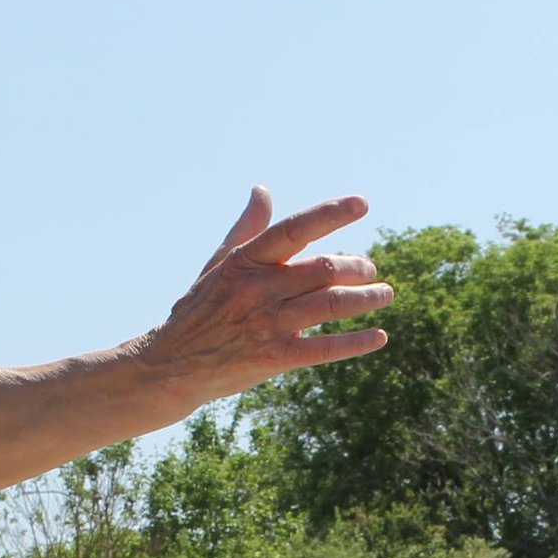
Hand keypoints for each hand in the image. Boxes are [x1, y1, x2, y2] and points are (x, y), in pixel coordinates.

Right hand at [141, 188, 393, 406]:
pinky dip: (357, 342)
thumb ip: (246, 229)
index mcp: (246, 261)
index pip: (294, 229)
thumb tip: (262, 191)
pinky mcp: (275, 358)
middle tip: (371, 270)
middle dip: (358, 267)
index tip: (362, 204)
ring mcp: (268, 324)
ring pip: (331, 304)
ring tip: (385, 295)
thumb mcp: (217, 265)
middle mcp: (259, 289)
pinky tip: (379, 337)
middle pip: (325, 269)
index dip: (330, 214)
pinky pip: (326, 348)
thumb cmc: (198, 311)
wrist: (172, 366)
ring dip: (366, 299)